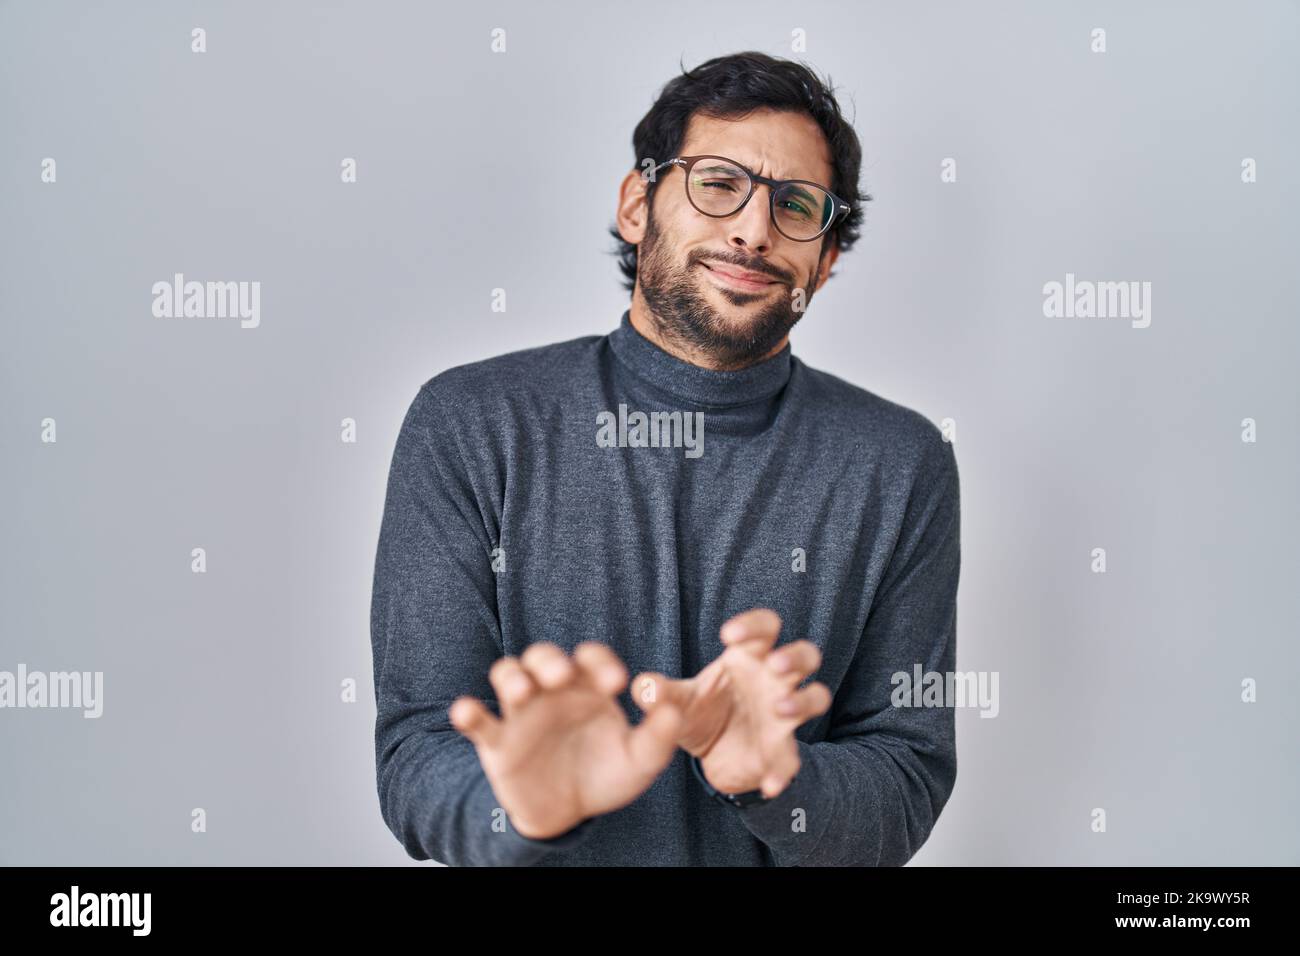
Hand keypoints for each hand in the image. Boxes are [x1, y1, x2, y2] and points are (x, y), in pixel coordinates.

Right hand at [450, 641, 682, 839]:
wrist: (571, 813)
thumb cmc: (606, 773)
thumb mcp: (640, 759)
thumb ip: (658, 735)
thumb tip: (672, 709)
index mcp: (588, 687)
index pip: (590, 658)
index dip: (600, 662)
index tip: (616, 683)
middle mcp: (553, 691)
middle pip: (543, 656)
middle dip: (551, 661)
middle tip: (562, 677)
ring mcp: (522, 713)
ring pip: (507, 674)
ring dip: (512, 677)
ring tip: (522, 692)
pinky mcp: (498, 742)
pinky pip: (478, 721)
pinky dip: (467, 712)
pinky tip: (466, 711)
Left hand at [631, 608, 831, 798]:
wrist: (709, 753)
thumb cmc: (701, 709)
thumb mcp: (678, 701)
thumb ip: (661, 693)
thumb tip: (642, 685)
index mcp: (749, 657)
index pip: (765, 628)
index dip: (753, 625)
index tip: (727, 635)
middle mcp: (774, 680)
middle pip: (805, 654)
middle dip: (795, 656)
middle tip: (774, 664)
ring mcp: (783, 714)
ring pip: (816, 696)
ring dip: (803, 700)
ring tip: (780, 709)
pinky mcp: (782, 748)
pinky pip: (792, 759)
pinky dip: (783, 771)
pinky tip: (769, 783)